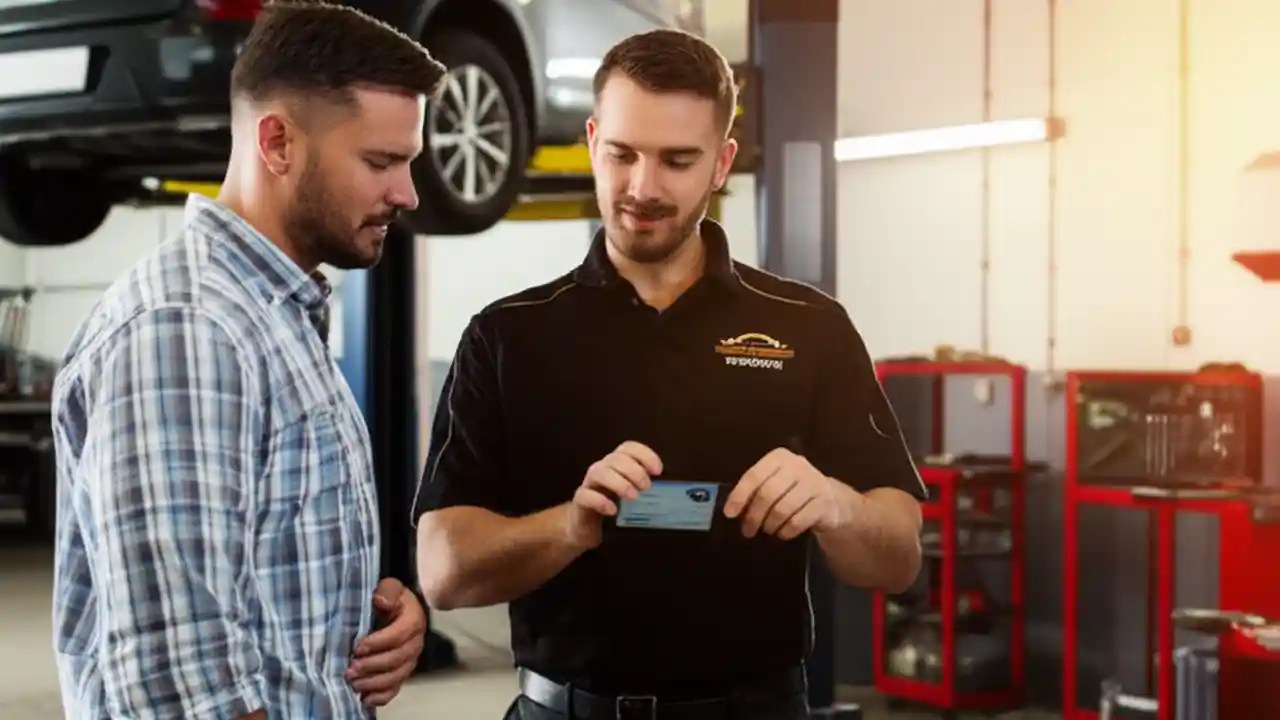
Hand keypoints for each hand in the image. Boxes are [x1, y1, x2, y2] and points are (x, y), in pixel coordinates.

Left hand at [346, 578, 426, 707]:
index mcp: (414, 621)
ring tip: (353, 683)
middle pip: (397, 659)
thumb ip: (388, 590)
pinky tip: (365, 699)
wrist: (398, 609)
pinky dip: (381, 696)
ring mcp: (410, 661)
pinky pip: (395, 689)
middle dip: (372, 666)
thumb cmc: (390, 598)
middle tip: (350, 669)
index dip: (378, 643)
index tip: (357, 647)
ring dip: (374, 683)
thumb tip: (381, 600)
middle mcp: (416, 643)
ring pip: (396, 677)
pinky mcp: (402, 673)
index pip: (399, 635)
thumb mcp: (390, 587)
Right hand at [565, 441, 662, 548]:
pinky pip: (586, 495)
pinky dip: (600, 501)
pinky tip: (613, 510)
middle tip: (647, 487)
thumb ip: (646, 490)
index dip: (644, 454)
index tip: (658, 470)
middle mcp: (602, 469)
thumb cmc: (614, 509)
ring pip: (599, 472)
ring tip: (632, 497)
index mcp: (616, 465)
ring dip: (619, 482)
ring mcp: (589, 485)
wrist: (585, 528)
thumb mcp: (632, 496)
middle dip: (634, 470)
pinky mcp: (580, 503)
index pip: (628, 448)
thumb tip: (674, 496)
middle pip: (616, 459)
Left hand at [724, 448, 843, 539]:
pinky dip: (786, 531)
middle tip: (748, 531)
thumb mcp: (773, 484)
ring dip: (770, 525)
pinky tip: (783, 533)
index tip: (729, 514)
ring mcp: (814, 483)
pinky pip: (797, 522)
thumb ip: (754, 492)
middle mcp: (797, 465)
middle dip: (754, 516)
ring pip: (782, 510)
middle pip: (767, 494)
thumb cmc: (792, 491)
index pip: (754, 476)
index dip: (739, 496)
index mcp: (779, 458)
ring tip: (768, 530)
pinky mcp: (825, 502)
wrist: (830, 499)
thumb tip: (731, 511)